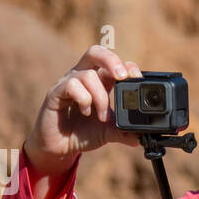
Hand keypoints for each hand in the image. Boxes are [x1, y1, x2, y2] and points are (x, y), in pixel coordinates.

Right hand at [23, 45, 144, 179]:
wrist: (58, 147)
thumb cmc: (82, 133)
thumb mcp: (108, 133)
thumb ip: (124, 132)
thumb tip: (142, 136)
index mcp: (99, 81)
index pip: (114, 62)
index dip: (127, 67)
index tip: (137, 80)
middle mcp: (83, 77)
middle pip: (95, 52)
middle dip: (112, 60)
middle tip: (122, 77)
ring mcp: (68, 83)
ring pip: (87, 74)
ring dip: (100, 96)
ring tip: (103, 116)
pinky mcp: (55, 93)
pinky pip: (71, 85)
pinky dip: (84, 99)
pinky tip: (87, 113)